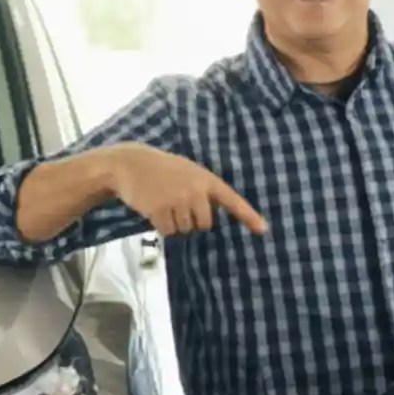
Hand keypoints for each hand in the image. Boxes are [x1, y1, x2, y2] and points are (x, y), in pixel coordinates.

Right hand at [105, 142, 267, 235]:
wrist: (130, 163)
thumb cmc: (162, 169)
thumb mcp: (188, 172)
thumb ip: (202, 190)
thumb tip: (208, 220)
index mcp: (206, 179)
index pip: (232, 200)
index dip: (248, 216)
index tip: (263, 230)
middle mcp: (195, 190)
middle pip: (204, 224)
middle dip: (191, 221)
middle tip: (176, 204)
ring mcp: (177, 199)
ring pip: (184, 229)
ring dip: (173, 223)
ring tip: (162, 202)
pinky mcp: (160, 209)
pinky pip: (167, 231)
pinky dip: (160, 225)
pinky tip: (153, 209)